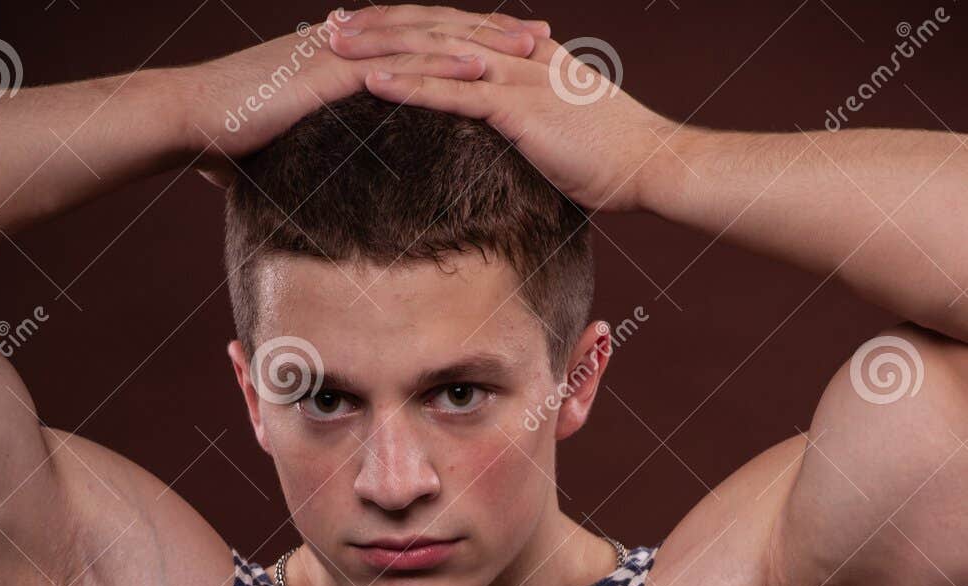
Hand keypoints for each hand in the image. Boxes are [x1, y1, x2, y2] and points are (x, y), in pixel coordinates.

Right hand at [175, 7, 549, 187]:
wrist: (189, 120)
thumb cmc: (227, 136)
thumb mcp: (285, 141)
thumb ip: (311, 151)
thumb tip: (316, 182)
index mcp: (346, 53)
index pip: (418, 40)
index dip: (465, 41)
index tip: (510, 51)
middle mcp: (351, 41)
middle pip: (435, 28)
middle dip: (492, 31)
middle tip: (543, 38)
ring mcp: (342, 52)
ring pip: (426, 38)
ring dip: (481, 40)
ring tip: (529, 48)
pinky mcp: (329, 72)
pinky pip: (397, 65)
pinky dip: (438, 62)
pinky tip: (476, 67)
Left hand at [326, 4, 677, 213]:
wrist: (652, 163)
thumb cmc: (615, 160)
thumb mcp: (566, 132)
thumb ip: (533, 123)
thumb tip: (513, 139)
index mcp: (526, 58)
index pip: (456, 34)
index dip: (409, 28)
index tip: (367, 29)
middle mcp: (517, 56)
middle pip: (437, 31)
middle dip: (381, 26)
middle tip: (332, 24)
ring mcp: (518, 78)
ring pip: (436, 54)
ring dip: (382, 48)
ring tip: (335, 45)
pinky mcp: (519, 109)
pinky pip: (454, 93)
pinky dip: (410, 84)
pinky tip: (372, 81)